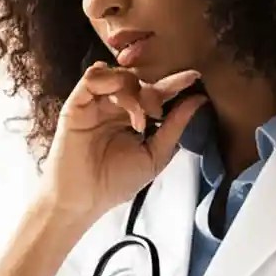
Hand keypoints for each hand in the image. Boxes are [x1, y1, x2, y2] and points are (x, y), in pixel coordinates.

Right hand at [40, 62, 206, 218]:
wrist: (83, 200)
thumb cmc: (115, 183)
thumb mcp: (154, 156)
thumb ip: (174, 127)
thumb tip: (198, 100)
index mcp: (132, 117)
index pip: (155, 93)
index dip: (173, 83)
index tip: (194, 77)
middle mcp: (113, 107)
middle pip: (137, 80)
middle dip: (153, 91)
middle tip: (158, 112)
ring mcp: (95, 104)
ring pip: (118, 75)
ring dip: (133, 90)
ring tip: (139, 117)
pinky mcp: (76, 104)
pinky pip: (92, 78)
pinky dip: (110, 82)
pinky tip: (119, 104)